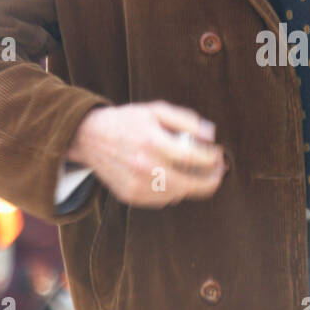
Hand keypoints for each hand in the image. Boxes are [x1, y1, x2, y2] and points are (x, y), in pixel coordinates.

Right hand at [65, 101, 226, 206]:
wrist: (89, 137)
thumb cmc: (127, 121)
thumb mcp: (156, 110)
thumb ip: (186, 120)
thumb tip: (211, 134)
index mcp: (152, 142)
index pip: (193, 157)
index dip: (212, 159)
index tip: (219, 155)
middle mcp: (144, 167)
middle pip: (189, 184)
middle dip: (210, 181)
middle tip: (219, 173)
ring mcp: (136, 185)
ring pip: (177, 194)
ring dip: (192, 187)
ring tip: (198, 175)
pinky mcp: (130, 196)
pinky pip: (162, 200)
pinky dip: (173, 191)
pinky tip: (174, 178)